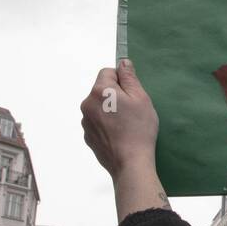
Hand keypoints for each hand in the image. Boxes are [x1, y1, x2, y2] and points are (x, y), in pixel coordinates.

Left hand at [82, 60, 168, 220]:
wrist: (130, 163)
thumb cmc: (138, 129)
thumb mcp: (141, 98)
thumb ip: (129, 77)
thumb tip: (123, 62)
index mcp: (100, 91)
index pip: (108, 72)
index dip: (122, 80)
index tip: (132, 93)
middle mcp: (87, 103)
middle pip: (102, 90)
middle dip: (115, 96)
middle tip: (132, 110)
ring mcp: (85, 121)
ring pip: (99, 107)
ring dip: (110, 111)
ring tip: (126, 125)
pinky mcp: (87, 136)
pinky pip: (97, 123)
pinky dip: (106, 125)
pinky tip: (120, 135)